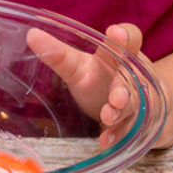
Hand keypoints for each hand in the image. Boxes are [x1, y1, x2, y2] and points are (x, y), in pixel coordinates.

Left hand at [26, 23, 160, 148]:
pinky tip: (106, 140)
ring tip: (108, 114)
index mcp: (118, 56)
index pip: (129, 40)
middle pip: (131, 77)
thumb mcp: (80, 66)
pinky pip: (128, 130)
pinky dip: (117, 135)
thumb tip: (31, 35)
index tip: (115, 32)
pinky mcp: (135, 124)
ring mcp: (136, 101)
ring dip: (121, 111)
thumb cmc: (102, 79)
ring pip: (133, 105)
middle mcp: (129, 76)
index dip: (124, 36)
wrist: (141, 106)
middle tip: (116, 96)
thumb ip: (59, 54)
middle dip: (123, 86)